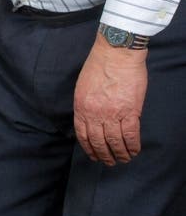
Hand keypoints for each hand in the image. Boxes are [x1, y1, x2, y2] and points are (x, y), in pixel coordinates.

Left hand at [73, 34, 147, 165]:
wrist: (116, 53)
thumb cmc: (99, 65)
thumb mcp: (83, 86)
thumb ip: (86, 104)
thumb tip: (91, 119)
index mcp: (81, 106)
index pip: (83, 135)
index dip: (89, 148)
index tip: (94, 156)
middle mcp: (95, 113)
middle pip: (98, 142)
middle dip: (104, 155)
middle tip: (110, 162)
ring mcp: (112, 113)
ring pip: (115, 142)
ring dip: (120, 154)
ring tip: (124, 159)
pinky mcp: (130, 111)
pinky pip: (131, 135)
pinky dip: (133, 146)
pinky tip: (134, 150)